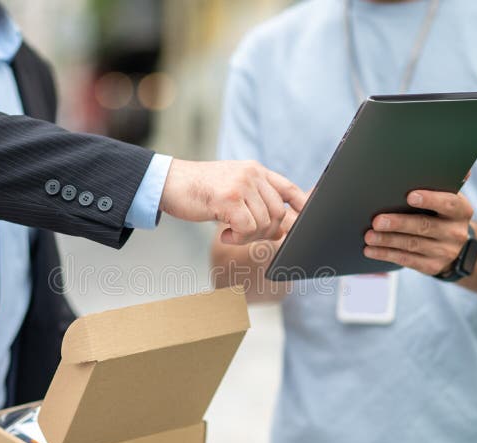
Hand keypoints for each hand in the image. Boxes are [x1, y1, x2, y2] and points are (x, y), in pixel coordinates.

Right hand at [160, 159, 305, 244]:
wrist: (169, 183)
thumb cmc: (199, 190)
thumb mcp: (232, 191)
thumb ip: (255, 204)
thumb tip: (280, 230)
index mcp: (255, 170)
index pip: (288, 188)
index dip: (303, 205)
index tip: (307, 220)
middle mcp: (252, 174)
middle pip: (278, 213)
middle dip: (266, 232)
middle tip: (244, 235)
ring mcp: (241, 184)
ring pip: (264, 223)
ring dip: (248, 237)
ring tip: (230, 232)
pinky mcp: (228, 198)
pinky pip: (248, 228)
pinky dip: (238, 238)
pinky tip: (224, 234)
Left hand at [363, 190, 473, 275]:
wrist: (453, 246)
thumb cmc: (441, 214)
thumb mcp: (447, 198)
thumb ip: (442, 182)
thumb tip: (458, 168)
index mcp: (461, 211)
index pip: (448, 203)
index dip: (430, 200)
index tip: (410, 196)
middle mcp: (455, 232)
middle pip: (425, 226)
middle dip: (398, 223)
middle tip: (377, 221)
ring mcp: (445, 252)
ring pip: (412, 244)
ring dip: (387, 240)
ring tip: (369, 236)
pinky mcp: (432, 266)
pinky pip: (406, 260)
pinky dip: (386, 254)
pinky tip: (370, 250)